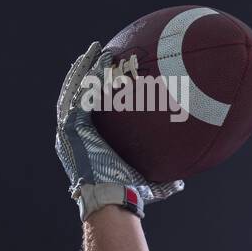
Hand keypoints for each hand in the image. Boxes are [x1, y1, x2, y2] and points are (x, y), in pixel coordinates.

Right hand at [55, 41, 183, 220]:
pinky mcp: (72, 127)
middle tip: (93, 54)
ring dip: (83, 68)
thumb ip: (163, 180)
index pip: (85, 111)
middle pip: (76, 95)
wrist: (113, 200)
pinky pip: (79, 95)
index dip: (90, 93)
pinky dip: (86, 77)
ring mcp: (70, 130)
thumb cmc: (129, 197)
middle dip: (83, 73)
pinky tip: (96, 61)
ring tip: (93, 50)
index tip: (101, 78)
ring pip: (74, 90)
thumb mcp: (146, 184)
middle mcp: (73, 135)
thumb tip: (181, 182)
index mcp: (85, 144)